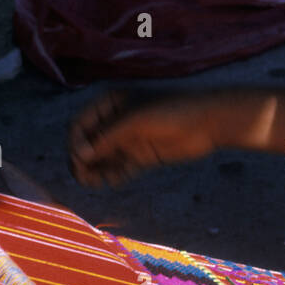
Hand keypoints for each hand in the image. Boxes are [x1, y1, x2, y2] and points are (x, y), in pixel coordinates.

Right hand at [67, 90, 217, 185]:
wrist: (208, 121)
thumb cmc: (171, 111)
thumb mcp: (135, 120)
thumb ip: (106, 137)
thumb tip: (78, 155)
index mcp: (111, 102)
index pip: (81, 124)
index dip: (76, 142)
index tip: (78, 160)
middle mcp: (117, 120)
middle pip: (90, 143)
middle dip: (83, 159)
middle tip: (82, 177)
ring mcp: (130, 138)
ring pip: (104, 158)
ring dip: (96, 170)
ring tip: (93, 182)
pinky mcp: (142, 154)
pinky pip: (121, 167)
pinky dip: (114, 174)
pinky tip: (113, 180)